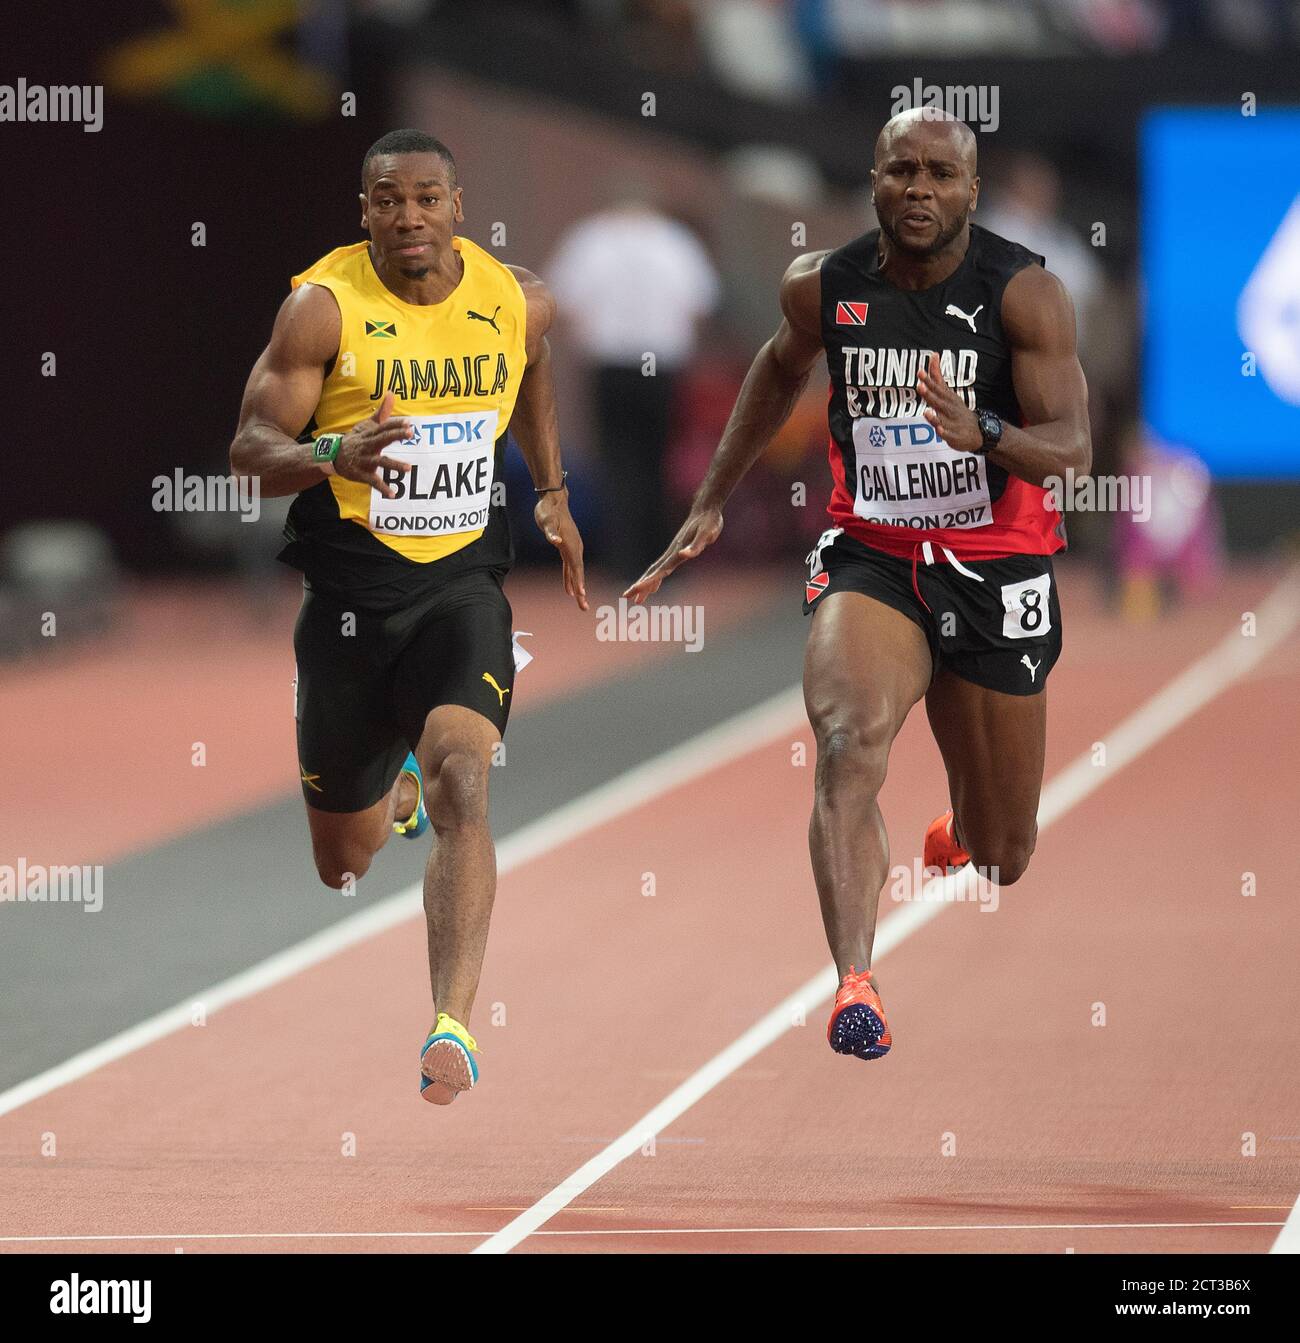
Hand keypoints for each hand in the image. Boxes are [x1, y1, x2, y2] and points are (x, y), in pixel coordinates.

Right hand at [335, 393, 415, 497]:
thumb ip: (382, 412)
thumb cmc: (356, 439)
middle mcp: (368, 445)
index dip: (396, 424)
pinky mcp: (362, 473)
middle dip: (395, 435)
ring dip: (394, 465)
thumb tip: (391, 393)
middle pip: (383, 438)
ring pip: (380, 462)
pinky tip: (393, 494)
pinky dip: (383, 488)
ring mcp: (364, 460)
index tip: (409, 423)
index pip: (384, 426)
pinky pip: (373, 481)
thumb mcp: (367, 425)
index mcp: (370, 434)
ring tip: (408, 468)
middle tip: (410, 433)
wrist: (333, 456)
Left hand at [534, 488, 587, 610]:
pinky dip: (569, 579)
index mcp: (571, 545)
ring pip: (576, 572)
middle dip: (581, 591)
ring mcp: (572, 549)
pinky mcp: (566, 548)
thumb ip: (551, 532)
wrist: (553, 501)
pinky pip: (569, 568)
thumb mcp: (547, 521)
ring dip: (578, 588)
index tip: (581, 595)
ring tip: (580, 602)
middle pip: (579, 574)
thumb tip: (556, 541)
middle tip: (584, 607)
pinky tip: (569, 589)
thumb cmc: (548, 511)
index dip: (579, 582)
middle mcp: (575, 549)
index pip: (576, 567)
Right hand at [623, 506, 722, 603]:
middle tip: (626, 596)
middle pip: (652, 572)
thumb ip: (695, 546)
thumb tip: (684, 554)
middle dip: (640, 585)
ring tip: (637, 599)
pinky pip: (663, 569)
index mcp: (676, 553)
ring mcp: (673, 553)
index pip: (659, 570)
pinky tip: (654, 587)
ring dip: (646, 585)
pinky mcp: (678, 552)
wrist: (705, 509)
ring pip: (655, 572)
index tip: (636, 589)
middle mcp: (672, 554)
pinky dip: (657, 579)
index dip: (648, 581)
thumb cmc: (708, 522)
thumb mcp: (706, 534)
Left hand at [917, 353, 981, 453]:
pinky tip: (939, 430)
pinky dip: (944, 432)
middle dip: (930, 394)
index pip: (937, 388)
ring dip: (934, 416)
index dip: (928, 380)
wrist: (978, 431)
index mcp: (948, 398)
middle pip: (939, 401)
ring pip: (943, 418)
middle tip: (920, 386)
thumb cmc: (957, 410)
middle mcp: (950, 409)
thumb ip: (937, 376)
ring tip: (926, 411)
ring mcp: (952, 422)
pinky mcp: (954, 435)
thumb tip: (933, 355)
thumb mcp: (948, 392)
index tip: (919, 372)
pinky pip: (948, 434)